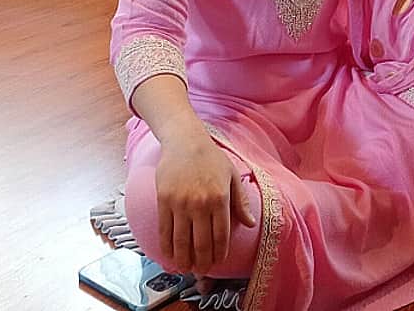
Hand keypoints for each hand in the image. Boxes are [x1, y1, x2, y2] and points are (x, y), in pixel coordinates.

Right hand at [155, 135, 255, 274]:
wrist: (185, 142)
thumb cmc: (212, 158)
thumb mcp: (232, 176)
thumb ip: (241, 202)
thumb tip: (250, 224)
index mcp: (220, 199)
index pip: (220, 235)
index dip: (219, 253)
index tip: (217, 263)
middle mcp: (200, 204)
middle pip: (201, 242)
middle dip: (202, 261)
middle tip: (201, 271)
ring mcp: (180, 203)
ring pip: (182, 240)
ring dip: (184, 259)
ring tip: (186, 268)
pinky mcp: (163, 201)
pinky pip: (165, 230)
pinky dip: (167, 247)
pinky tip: (170, 255)